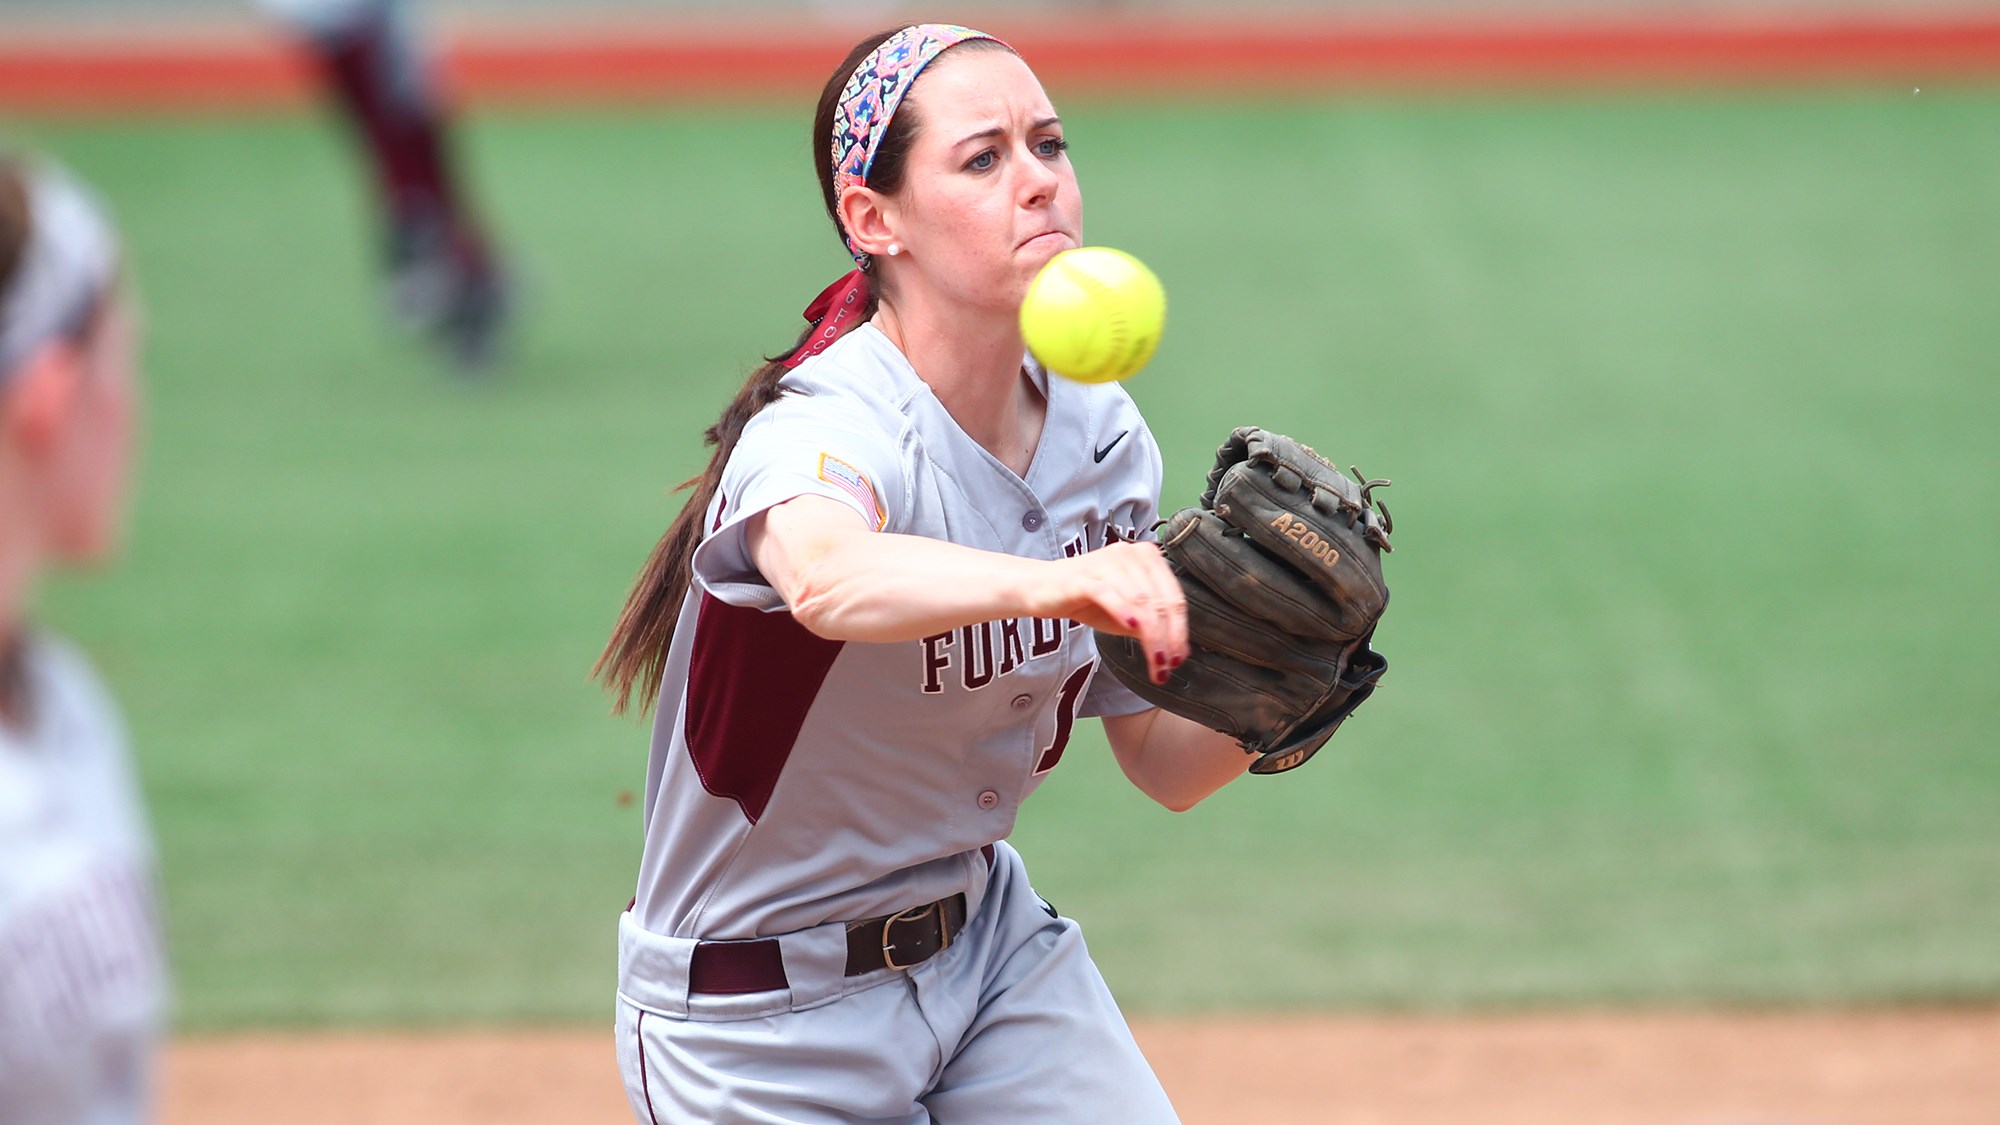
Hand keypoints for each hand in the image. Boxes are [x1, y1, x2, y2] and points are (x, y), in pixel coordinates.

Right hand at [1026, 542, 1186, 682]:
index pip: (1174, 598)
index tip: (1179, 658)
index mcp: (1147, 558)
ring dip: (1151, 637)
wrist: (1042, 590)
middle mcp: (1131, 554)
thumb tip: (1175, 650)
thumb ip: (1151, 624)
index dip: (1180, 631)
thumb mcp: (1127, 614)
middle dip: (1167, 639)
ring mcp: (1108, 563)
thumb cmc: (1087, 600)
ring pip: (1140, 602)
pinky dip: (1123, 610)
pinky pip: (1109, 593)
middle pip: (1160, 602)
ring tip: (1153, 663)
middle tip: (1166, 666)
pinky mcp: (1084, 577)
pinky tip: (1131, 627)